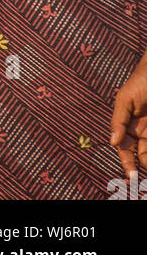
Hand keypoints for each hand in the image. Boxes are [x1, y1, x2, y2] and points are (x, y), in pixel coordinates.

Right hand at [110, 55, 146, 174]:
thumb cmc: (141, 80)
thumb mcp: (125, 98)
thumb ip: (118, 120)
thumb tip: (112, 142)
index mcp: (127, 124)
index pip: (124, 147)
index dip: (126, 161)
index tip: (131, 173)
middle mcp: (140, 129)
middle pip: (138, 154)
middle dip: (140, 165)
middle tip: (142, 174)